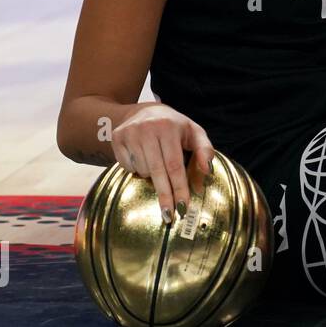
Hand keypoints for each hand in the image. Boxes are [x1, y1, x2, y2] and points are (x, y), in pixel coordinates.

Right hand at [111, 104, 215, 224]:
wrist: (145, 111)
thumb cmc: (175, 126)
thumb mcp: (194, 132)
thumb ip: (205, 150)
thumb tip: (208, 170)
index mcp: (169, 127)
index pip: (175, 165)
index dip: (179, 187)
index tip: (183, 206)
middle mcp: (147, 128)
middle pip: (157, 171)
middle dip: (164, 195)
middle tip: (169, 215)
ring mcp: (129, 133)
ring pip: (142, 170)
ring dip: (152, 177)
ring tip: (157, 164)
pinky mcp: (117, 138)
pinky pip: (128, 167)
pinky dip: (137, 170)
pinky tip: (143, 158)